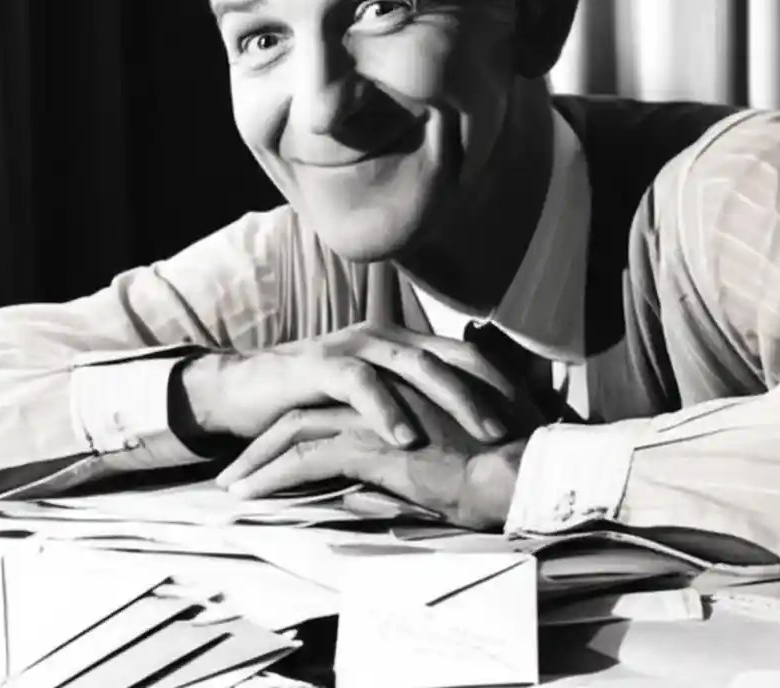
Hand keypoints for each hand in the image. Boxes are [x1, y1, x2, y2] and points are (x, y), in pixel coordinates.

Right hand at [180, 321, 516, 449]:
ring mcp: (352, 348)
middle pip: (452, 359)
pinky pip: (360, 385)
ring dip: (455, 400)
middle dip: (493, 393)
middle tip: (527, 427)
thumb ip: (409, 412)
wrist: (240, 393)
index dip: (504, 383)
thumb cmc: (310, 405)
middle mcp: (383, 339)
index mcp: (401, 346)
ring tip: (487, 433)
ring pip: (416, 367)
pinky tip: (407, 438)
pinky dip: (387, 411)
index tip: (538, 417)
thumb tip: (464, 441)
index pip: (466, 357)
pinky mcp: (319, 366)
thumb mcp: (368, 409)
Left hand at [219, 375, 542, 529]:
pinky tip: (247, 494)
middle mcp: (379, 397)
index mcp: (395, 398)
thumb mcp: (435, 474)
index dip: (298, 430)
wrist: (517, 471)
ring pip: (295, 430)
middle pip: (305, 412)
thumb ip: (390, 482)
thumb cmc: (492, 475)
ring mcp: (372, 416)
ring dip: (258, 459)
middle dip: (264, 441)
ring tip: (230, 485)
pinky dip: (271, 475)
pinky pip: (305, 458)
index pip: (332, 408)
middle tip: (237, 469)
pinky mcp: (369, 442)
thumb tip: (355, 501)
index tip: (271, 455)